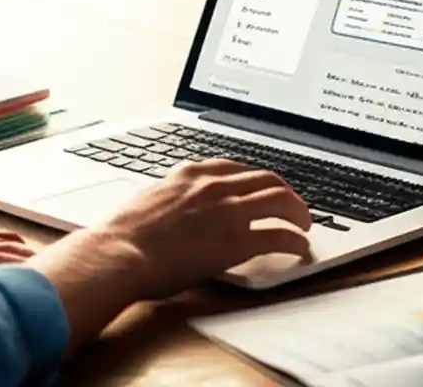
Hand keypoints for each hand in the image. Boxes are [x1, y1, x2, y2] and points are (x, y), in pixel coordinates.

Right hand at [28, 159, 310, 353]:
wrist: (118, 253)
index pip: (237, 168)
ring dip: (298, 212)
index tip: (262, 189)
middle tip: (293, 207)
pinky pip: (278, 235)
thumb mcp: (150, 200)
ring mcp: (228, 210)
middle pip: (267, 178)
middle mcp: (214, 184)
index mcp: (192, 173)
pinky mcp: (237, 240)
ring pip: (280, 200)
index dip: (256, 180)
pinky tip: (299, 247)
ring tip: (304, 225)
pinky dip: (294, 240)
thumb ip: (172, 197)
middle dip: (286, 192)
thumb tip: (177, 209)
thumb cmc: (124, 235)